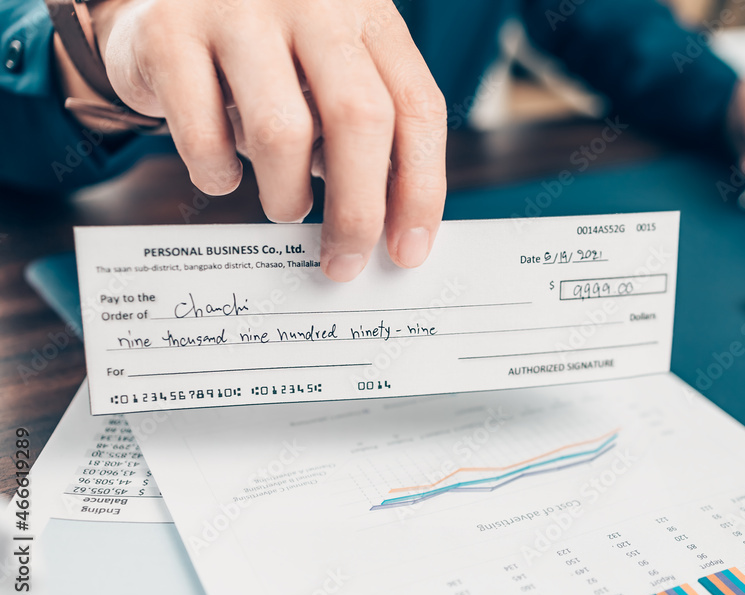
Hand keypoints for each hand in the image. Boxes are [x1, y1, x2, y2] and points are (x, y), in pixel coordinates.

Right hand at [82, 0, 447, 280]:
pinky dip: (218, 175)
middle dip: (358, 210)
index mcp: (366, 11)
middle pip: (360, 117)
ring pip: (282, 131)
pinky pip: (203, 135)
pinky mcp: (167, 32)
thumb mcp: (329, 79)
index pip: (417, 106)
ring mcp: (238, 9)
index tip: (407, 250)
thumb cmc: (267, 59)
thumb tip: (389, 231)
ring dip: (287, 197)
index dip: (420, 189)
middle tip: (345, 261)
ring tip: (284, 208)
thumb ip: (364, 138)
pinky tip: (223, 173)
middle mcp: (312, 1)